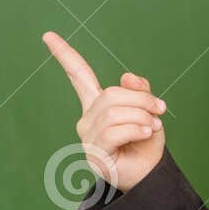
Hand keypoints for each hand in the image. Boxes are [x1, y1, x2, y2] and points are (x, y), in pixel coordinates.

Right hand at [42, 30, 166, 193]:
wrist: (149, 174)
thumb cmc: (145, 142)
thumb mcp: (148, 109)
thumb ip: (139, 91)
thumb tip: (127, 77)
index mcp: (97, 104)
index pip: (78, 75)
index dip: (64, 55)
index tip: (47, 35)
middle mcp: (87, 118)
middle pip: (111, 94)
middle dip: (141, 100)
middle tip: (160, 110)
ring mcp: (88, 137)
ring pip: (114, 112)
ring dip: (142, 116)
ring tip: (153, 126)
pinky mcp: (95, 153)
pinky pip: (115, 131)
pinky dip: (136, 129)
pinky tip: (146, 133)